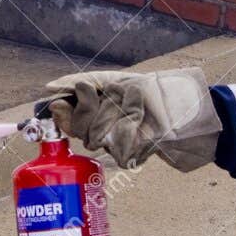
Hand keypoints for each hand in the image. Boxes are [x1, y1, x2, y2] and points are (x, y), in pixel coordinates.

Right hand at [42, 67, 220, 171]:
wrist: (184, 104)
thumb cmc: (151, 91)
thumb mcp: (115, 78)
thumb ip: (83, 81)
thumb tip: (50, 88)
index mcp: (93, 114)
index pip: (65, 121)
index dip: (62, 113)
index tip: (64, 102)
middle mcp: (100, 132)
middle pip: (77, 129)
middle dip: (90, 107)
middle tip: (106, 93)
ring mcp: (114, 146)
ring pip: (95, 136)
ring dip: (115, 110)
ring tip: (133, 100)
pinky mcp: (130, 156)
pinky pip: (116, 144)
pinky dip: (129, 121)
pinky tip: (141, 114)